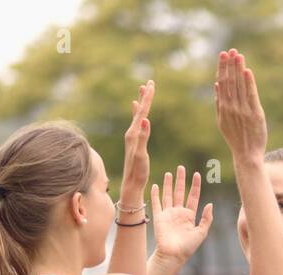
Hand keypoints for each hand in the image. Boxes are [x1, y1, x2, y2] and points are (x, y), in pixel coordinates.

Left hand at [119, 80, 153, 207]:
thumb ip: (143, 137)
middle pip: (140, 110)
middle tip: (149, 83)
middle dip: (145, 96)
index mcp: (134, 133)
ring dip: (142, 103)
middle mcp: (131, 132)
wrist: (130, 183)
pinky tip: (138, 113)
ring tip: (142, 92)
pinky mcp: (134, 142)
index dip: (148, 98)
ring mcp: (132, 137)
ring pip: (138, 115)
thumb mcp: (141, 154)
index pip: (143, 112)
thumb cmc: (138, 171)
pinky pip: (137, 123)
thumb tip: (145, 120)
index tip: (151, 84)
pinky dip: (138, 114)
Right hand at [151, 166, 212, 263]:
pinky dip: (155, 194)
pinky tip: (155, 185)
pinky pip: (156, 203)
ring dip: (168, 184)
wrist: (173, 255)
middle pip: (180, 192)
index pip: (193, 197)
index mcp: (190, 216)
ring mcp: (168, 214)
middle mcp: (178, 213)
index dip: (195, 185)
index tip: (196, 174)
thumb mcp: (201, 233)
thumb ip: (206, 218)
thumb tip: (210, 204)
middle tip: (181, 167)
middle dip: (181, 180)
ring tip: (169, 173)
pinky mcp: (158, 217)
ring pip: (168, 195)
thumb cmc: (188, 247)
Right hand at [214, 50, 266, 157]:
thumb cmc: (236, 138)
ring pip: (239, 85)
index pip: (222, 82)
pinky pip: (251, 95)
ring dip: (239, 69)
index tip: (223, 54)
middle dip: (230, 64)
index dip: (222, 67)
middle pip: (230, 81)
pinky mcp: (254, 114)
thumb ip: (219, 102)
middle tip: (231, 50)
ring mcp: (242, 110)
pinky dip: (249, 83)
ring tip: (239, 55)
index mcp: (223, 107)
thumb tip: (216, 84)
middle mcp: (231, 107)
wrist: (246, 155)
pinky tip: (247, 71)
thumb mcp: (222, 121)